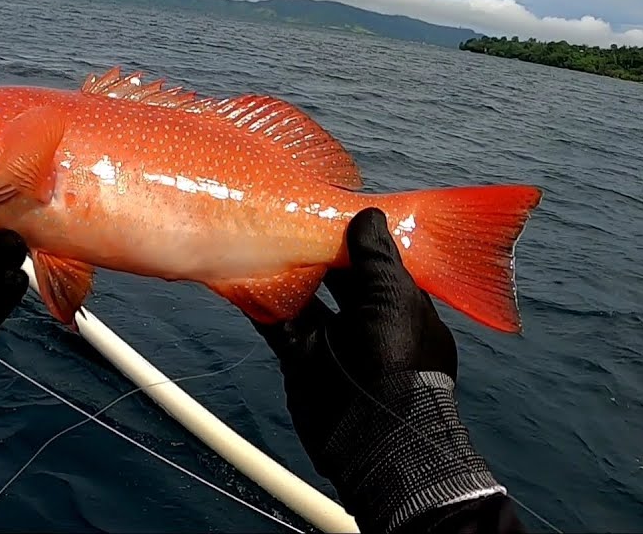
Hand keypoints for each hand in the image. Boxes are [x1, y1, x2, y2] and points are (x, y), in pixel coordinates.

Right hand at [254, 208, 503, 533]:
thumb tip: (367, 214)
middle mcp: (365, 319)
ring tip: (263, 234)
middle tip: (290, 214)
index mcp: (398, 304)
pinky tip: (244, 271)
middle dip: (315, 249)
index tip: (331, 206)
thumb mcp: (394, 298)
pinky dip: (262, 298)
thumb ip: (376, 257)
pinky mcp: (301, 357)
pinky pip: (278, 321)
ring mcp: (331, 339)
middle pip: (336, 274)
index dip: (354, 236)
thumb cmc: (397, 359)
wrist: (374, 436)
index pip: (375, 261)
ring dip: (285, 269)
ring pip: (303, 294)